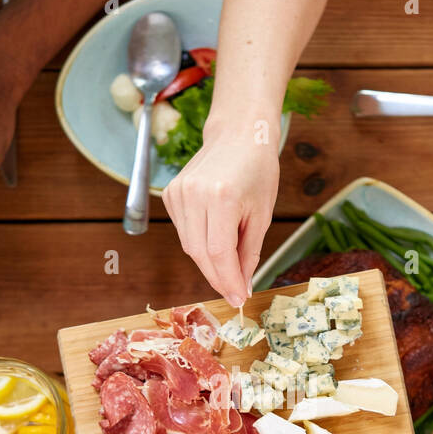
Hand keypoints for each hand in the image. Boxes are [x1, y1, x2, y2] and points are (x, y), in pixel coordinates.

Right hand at [162, 115, 279, 306]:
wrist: (239, 134)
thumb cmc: (258, 171)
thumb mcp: (262, 215)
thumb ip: (248, 254)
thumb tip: (241, 288)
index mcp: (220, 197)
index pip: (219, 253)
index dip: (228, 281)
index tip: (239, 298)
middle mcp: (193, 194)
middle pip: (199, 254)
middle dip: (218, 278)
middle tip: (235, 291)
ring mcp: (177, 193)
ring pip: (189, 246)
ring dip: (209, 263)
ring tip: (230, 264)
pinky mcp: (170, 194)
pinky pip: (184, 232)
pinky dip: (200, 244)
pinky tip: (215, 236)